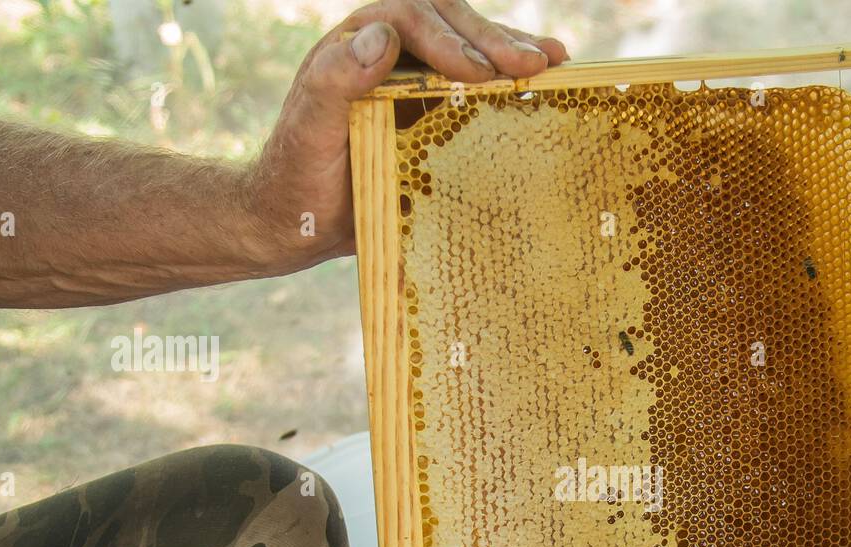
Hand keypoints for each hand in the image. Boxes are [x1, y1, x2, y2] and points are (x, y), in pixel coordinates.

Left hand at [247, 1, 568, 270]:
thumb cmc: (296, 181)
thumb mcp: (308, 131)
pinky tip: (545, 81)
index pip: (411, 18)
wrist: (297, 221)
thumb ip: (334, 80)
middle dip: (494, 41)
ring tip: (554, 60)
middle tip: (535, 64)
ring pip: (470, 46)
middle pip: (450, 21)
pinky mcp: (434, 111)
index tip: (481, 72)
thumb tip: (381, 36)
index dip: (451, 38)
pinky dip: (511, 81)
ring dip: (512, 50)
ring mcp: (414, 79)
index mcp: (357, 45)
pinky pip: (476, 85)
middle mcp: (388, 52)